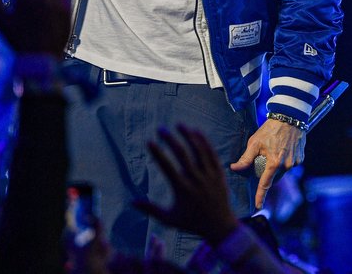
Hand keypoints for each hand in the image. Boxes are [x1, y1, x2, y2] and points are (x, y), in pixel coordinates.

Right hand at [134, 125, 238, 246]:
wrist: (219, 226)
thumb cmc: (191, 223)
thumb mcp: (169, 219)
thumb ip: (150, 210)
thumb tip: (131, 202)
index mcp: (182, 189)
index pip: (167, 167)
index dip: (157, 152)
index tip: (149, 141)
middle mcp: (196, 180)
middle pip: (182, 154)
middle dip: (170, 139)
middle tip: (161, 129)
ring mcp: (209, 175)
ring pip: (199, 150)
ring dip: (188, 135)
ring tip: (179, 125)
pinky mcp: (219, 172)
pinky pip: (211, 153)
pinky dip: (204, 141)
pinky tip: (196, 132)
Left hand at [230, 118, 304, 209]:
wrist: (290, 117)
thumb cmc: (270, 129)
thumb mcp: (255, 142)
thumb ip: (245, 158)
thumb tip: (234, 168)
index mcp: (274, 163)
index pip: (265, 184)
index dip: (261, 196)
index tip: (258, 207)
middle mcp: (286, 165)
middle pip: (273, 176)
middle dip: (267, 172)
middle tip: (263, 158)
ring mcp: (295, 162)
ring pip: (282, 171)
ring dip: (276, 166)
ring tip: (273, 150)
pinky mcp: (300, 158)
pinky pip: (289, 164)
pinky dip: (284, 160)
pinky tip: (282, 149)